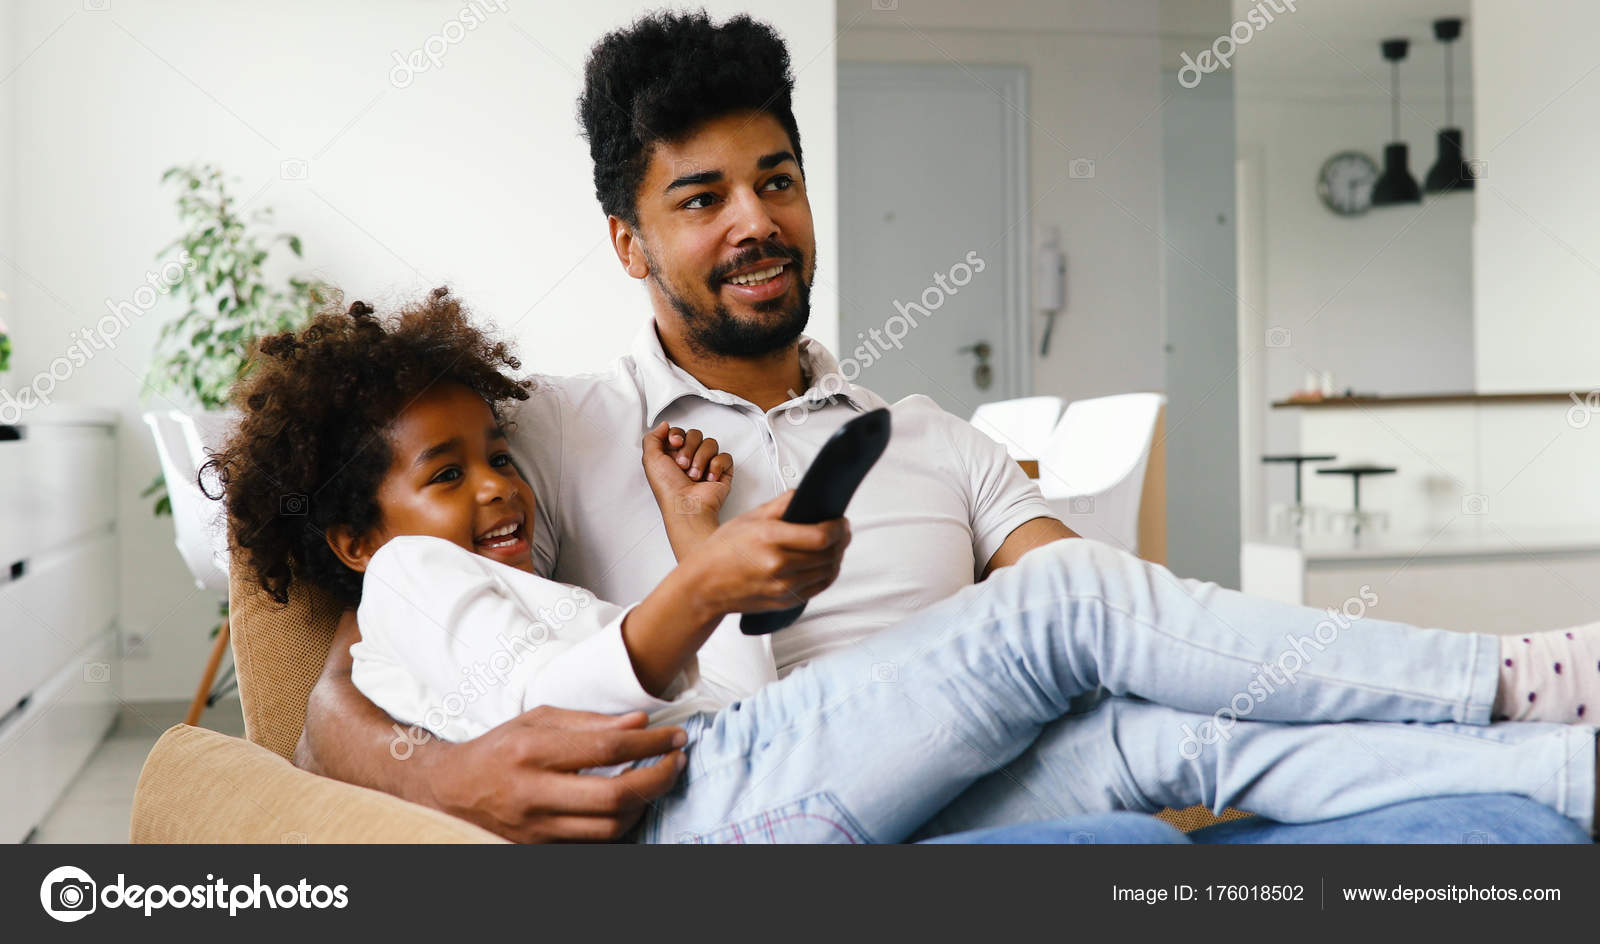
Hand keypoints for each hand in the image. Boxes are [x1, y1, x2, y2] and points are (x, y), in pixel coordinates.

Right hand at [418, 706, 685, 842]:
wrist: (451, 790)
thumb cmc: (498, 748)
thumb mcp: (537, 720)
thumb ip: (589, 722)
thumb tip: (639, 724)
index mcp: (532, 752)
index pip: (606, 749)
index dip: (649, 744)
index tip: (674, 736)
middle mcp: (534, 793)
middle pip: (614, 795)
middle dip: (658, 778)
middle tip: (677, 761)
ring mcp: (537, 827)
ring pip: (611, 826)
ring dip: (645, 803)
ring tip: (658, 779)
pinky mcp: (541, 846)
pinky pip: (595, 840)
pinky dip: (622, 821)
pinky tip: (632, 801)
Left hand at [642, 422, 734, 521]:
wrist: (687, 506)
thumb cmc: (669, 489)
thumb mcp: (650, 459)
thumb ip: (653, 437)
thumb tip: (665, 425)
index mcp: (672, 455)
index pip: (680, 432)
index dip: (678, 435)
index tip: (676, 443)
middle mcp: (689, 459)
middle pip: (696, 435)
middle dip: (689, 449)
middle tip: (683, 465)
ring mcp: (706, 465)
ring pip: (710, 444)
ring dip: (701, 459)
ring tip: (695, 476)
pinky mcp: (721, 472)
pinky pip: (725, 457)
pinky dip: (716, 466)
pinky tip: (709, 478)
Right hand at [680, 490, 850, 616]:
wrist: (704, 586)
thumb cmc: (722, 550)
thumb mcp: (749, 518)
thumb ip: (781, 504)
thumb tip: (806, 494)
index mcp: (770, 539)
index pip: (821, 536)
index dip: (839, 528)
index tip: (842, 521)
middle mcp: (779, 565)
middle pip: (829, 554)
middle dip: (842, 540)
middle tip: (842, 530)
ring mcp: (783, 587)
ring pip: (827, 572)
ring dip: (837, 557)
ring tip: (836, 545)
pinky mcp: (785, 602)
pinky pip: (818, 588)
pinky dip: (828, 574)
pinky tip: (826, 564)